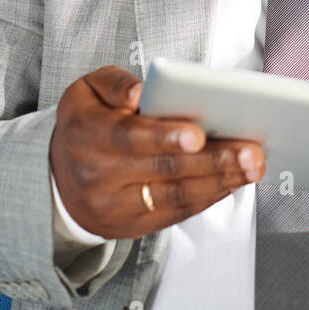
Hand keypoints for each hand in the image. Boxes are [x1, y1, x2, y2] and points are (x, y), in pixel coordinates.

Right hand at [49, 65, 264, 239]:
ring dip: (219, 183)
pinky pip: (175, 214)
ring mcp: (115, 207)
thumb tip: (142, 90)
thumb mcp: (86, 89)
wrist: (56, 178)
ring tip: (252, 168)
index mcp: (88, 134)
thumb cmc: (85, 123)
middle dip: (212, 161)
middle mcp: (100, 176)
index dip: (165, 137)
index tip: (199, 133)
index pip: (130, 137)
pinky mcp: (131, 226)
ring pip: (173, 197)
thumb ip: (116, 83)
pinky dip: (208, 198)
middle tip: (250, 152)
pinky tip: (233, 182)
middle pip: (162, 171)